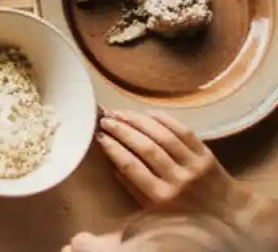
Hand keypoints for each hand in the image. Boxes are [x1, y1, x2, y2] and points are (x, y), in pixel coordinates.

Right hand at [97, 111, 247, 215]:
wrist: (226, 211)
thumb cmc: (184, 212)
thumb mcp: (154, 209)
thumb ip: (133, 188)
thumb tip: (112, 164)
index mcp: (161, 196)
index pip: (131, 167)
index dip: (113, 149)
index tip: (99, 137)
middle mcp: (178, 179)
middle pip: (146, 148)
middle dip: (122, 130)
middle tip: (105, 119)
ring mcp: (194, 164)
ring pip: (163, 136)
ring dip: (139, 121)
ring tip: (121, 112)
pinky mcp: (206, 153)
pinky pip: (183, 131)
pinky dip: (163, 119)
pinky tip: (146, 113)